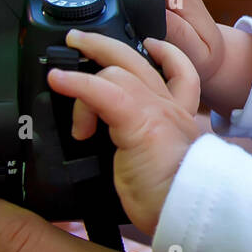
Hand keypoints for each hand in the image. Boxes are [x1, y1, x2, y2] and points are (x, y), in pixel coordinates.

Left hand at [47, 30, 201, 237]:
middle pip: (138, 61)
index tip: (149, 48)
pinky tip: (58, 79)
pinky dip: (76, 83)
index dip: (164, 57)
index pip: (177, 75)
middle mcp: (169, 107)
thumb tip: (123, 157)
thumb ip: (146, 150)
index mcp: (177, 118)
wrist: (193, 209)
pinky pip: (102, 90)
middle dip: (105, 46)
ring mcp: (155, 109)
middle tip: (80, 41)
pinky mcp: (138, 119)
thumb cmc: (172, 199)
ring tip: (58, 79)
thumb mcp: (160, 168)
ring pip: (118, 69)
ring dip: (82, 72)